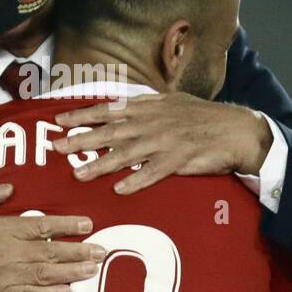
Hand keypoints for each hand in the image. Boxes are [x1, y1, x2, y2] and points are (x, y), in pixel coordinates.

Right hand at [0, 181, 105, 291]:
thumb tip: (8, 188)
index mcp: (2, 229)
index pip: (43, 225)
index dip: (68, 224)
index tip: (88, 223)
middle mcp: (9, 253)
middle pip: (53, 251)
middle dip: (81, 251)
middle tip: (102, 251)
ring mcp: (6, 277)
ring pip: (47, 274)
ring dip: (73, 272)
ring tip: (94, 270)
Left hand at [51, 93, 272, 194]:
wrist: (235, 129)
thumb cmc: (202, 116)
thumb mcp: (170, 102)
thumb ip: (143, 106)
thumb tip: (118, 106)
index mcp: (148, 108)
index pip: (109, 110)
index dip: (83, 115)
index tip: (59, 121)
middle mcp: (152, 123)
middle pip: (110, 132)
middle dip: (81, 140)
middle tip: (56, 147)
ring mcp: (165, 141)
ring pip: (126, 154)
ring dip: (100, 165)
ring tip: (79, 175)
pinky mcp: (179, 160)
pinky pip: (154, 172)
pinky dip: (137, 181)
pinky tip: (120, 189)